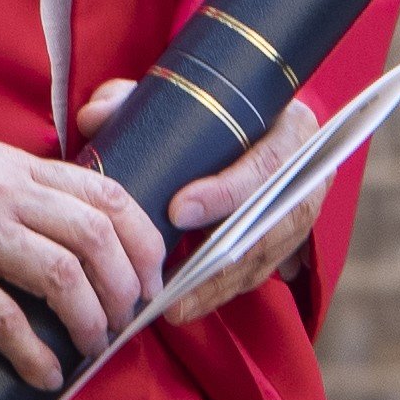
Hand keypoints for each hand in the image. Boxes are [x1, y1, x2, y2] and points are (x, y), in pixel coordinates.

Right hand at [0, 141, 166, 389]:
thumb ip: (22, 190)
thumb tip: (78, 236)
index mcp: (15, 165)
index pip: (106, 190)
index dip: (143, 238)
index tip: (152, 276)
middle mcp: (2, 192)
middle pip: (95, 234)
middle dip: (126, 285)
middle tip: (127, 318)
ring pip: (61, 275)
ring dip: (90, 321)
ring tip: (92, 346)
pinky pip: (4, 320)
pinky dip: (35, 353)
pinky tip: (45, 373)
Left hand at [81, 75, 331, 327]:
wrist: (266, 120)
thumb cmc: (222, 105)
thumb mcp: (188, 93)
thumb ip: (139, 99)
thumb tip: (93, 117)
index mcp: (293, 128)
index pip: (266, 163)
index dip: (226, 192)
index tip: (178, 210)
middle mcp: (306, 175)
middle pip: (270, 226)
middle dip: (219, 258)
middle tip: (169, 279)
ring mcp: (301, 213)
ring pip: (265, 260)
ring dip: (218, 287)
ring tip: (172, 307)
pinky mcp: (290, 242)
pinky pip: (260, 274)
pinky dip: (222, 292)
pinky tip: (187, 306)